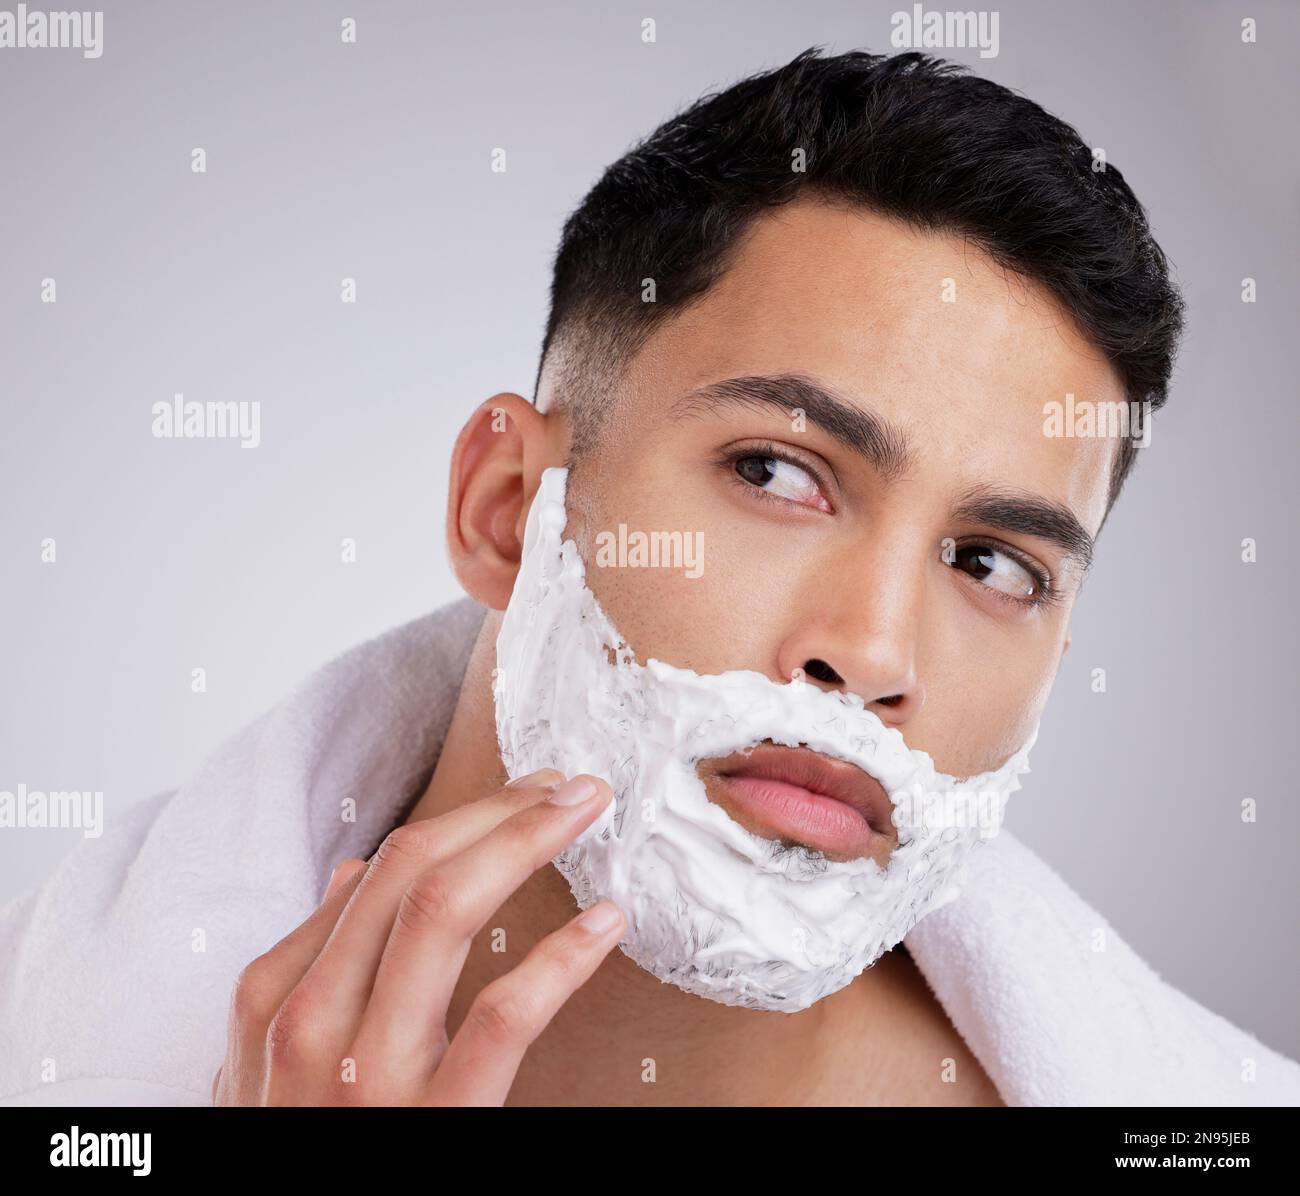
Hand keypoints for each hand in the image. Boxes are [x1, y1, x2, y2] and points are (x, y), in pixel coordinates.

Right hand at [212, 770, 622, 1105]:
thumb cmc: (300, 1136)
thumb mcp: (273, 1059)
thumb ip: (312, 962)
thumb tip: (349, 872)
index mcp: (277, 995)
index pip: (382, 868)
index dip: (464, 815)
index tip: (524, 791)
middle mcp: (310, 1021)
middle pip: (412, 871)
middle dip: (499, 808)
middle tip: (569, 781)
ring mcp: (367, 1076)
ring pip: (445, 915)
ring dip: (525, 843)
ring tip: (586, 812)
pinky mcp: (435, 1124)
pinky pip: (503, 1018)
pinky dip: (562, 958)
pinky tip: (606, 923)